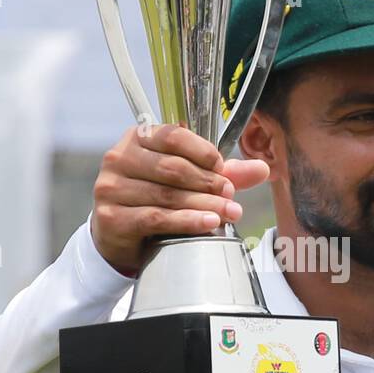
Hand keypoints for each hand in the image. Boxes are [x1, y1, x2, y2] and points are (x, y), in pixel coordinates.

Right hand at [90, 123, 269, 273]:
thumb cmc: (152, 200)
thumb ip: (221, 173)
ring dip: (204, 204)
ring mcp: (111, 188)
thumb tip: (262, 169)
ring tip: (229, 212)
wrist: (117, 236)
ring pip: (167, 195)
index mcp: (137, 138)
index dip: (203, 152)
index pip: (173, 136)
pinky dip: (187, 221)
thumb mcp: (186, 180)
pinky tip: (208, 223)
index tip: (223, 168)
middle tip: (230, 194)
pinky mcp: (111, 217)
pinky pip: (157, 218)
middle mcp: (119, 158)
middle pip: (173, 167)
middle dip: (208, 182)